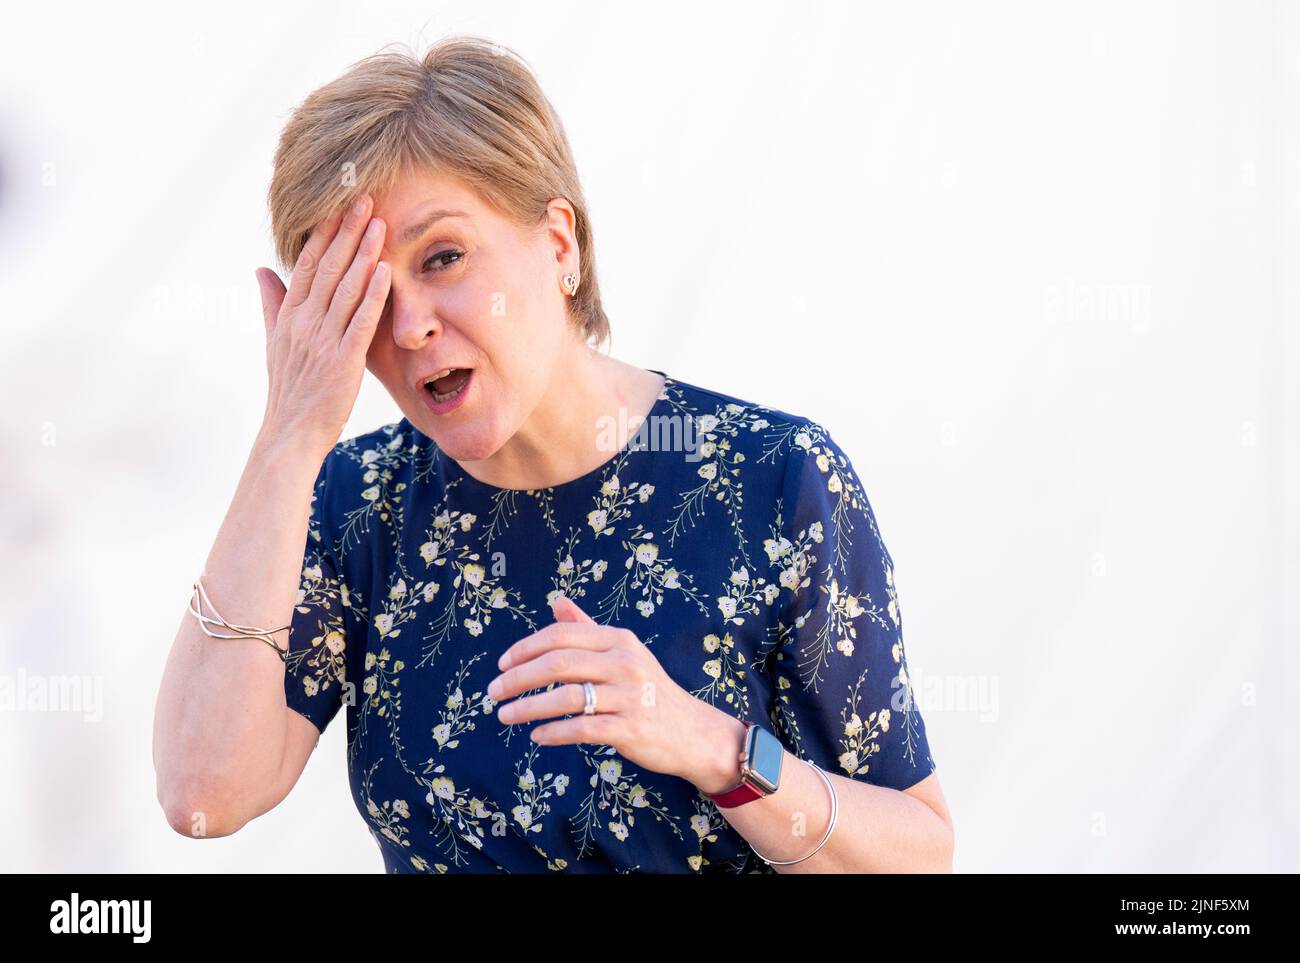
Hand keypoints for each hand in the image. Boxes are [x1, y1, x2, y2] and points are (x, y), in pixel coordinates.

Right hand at [255, 193, 390, 457]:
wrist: (291, 433)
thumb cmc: (289, 389)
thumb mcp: (276, 342)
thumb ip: (272, 303)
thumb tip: (262, 270)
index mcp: (289, 315)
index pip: (308, 263)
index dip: (324, 232)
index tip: (339, 204)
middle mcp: (304, 322)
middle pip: (328, 267)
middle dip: (347, 231)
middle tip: (365, 198)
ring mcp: (323, 340)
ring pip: (346, 288)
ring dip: (363, 254)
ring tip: (379, 223)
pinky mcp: (344, 360)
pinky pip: (360, 322)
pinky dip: (373, 296)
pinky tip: (386, 272)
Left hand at [487, 594, 748, 793]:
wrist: (693, 732)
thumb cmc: (649, 690)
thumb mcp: (623, 653)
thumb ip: (588, 630)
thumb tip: (557, 602)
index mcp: (619, 640)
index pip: (561, 635)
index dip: (525, 648)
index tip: (502, 664)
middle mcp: (625, 663)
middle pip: (558, 663)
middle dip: (518, 677)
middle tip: (493, 692)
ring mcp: (629, 696)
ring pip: (565, 697)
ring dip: (527, 707)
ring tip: (505, 716)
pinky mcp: (630, 728)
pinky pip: (582, 729)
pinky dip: (553, 733)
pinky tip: (537, 737)